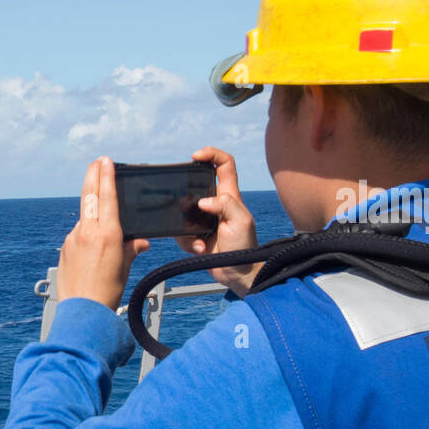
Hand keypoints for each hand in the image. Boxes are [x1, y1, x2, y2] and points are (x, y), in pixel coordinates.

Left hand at [57, 157, 149, 308]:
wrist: (82, 310)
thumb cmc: (106, 292)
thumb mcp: (125, 267)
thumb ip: (131, 248)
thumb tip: (140, 242)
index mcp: (107, 234)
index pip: (107, 197)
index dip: (106, 176)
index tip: (105, 161)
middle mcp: (88, 232)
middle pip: (89, 196)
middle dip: (93, 176)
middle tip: (96, 162)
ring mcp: (73, 239)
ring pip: (84, 217)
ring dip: (92, 214)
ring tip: (102, 231)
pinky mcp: (64, 248)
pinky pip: (78, 235)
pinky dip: (85, 235)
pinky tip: (90, 251)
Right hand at [178, 146, 259, 296]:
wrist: (238, 274)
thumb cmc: (245, 247)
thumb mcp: (241, 221)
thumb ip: (225, 205)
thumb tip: (203, 201)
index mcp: (230, 196)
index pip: (224, 164)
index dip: (211, 154)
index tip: (196, 157)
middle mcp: (217, 204)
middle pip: (197, 185)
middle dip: (186, 194)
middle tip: (185, 205)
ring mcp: (205, 219)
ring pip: (184, 212)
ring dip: (187, 227)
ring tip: (200, 240)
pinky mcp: (196, 234)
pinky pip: (182, 232)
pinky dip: (188, 242)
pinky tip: (200, 249)